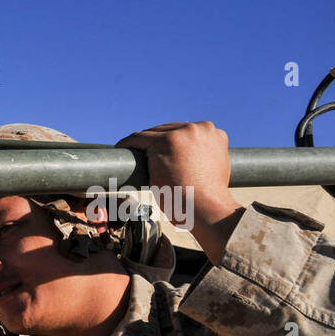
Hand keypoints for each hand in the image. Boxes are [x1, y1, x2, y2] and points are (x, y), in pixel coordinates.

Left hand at [115, 121, 240, 231]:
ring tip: (131, 153)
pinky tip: (120, 149)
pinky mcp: (166, 141)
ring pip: (153, 134)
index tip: (158, 151)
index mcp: (214, 133)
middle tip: (143, 154)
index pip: (184, 133)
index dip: (169, 142)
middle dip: (155, 141)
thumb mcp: (213, 170)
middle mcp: (201, 128)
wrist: (206, 207)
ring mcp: (183, 133)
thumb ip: (203, 158)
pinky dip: (128, 144)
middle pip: (168, 130)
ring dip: (141, 143)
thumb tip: (189, 163)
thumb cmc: (206, 198)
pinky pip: (139, 139)